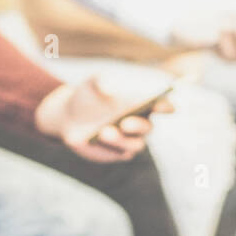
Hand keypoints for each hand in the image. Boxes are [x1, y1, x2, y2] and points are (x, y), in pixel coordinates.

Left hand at [34, 75, 171, 162]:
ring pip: (135, 145)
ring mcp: (129, 140)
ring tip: (103, 132)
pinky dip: (110, 148)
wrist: (69, 116)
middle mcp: (139, 123)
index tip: (165, 107)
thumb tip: (109, 86)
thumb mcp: (91, 83)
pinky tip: (96, 140)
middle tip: (125, 122)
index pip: (161, 106)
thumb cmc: (87, 95)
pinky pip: (118, 154)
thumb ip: (101, 80)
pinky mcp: (117, 153)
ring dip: (121, 140)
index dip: (166, 107)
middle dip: (138, 125)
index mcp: (141, 103)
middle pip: (148, 128)